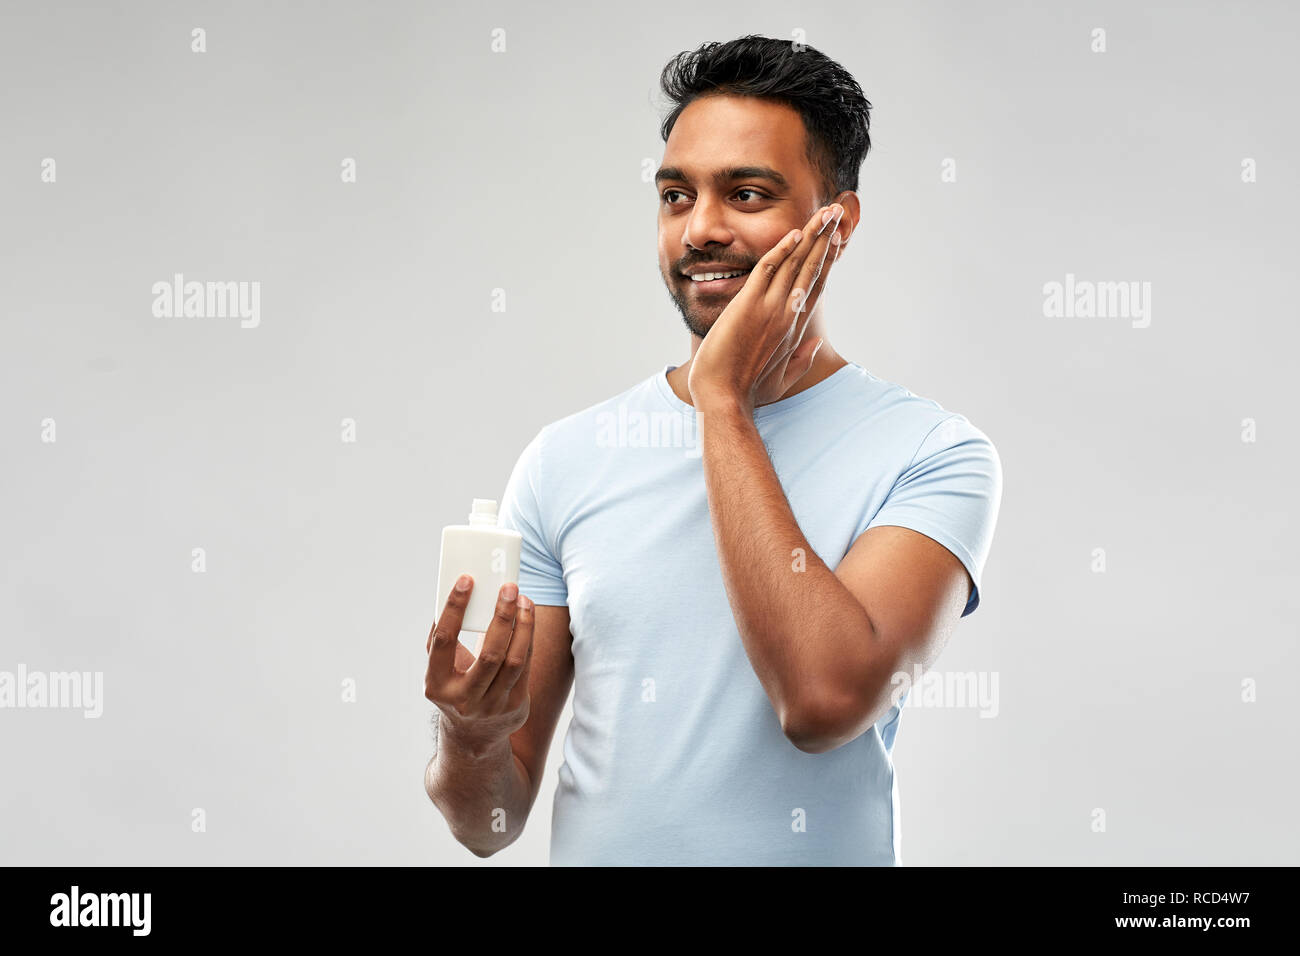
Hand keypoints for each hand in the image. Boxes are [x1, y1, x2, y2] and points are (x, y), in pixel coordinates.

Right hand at [424, 576, 534, 747]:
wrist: (473, 736)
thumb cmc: (455, 687)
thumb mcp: (440, 669)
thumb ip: (443, 638)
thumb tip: (455, 594)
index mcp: (437, 685)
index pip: (444, 641)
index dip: (454, 607)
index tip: (467, 579)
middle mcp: (464, 699)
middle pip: (489, 653)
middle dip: (501, 616)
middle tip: (509, 588)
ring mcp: (493, 706)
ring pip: (514, 659)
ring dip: (523, 625)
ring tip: (524, 600)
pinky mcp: (516, 705)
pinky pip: (526, 664)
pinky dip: (528, 637)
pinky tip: (528, 617)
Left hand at [687, 202, 844, 413]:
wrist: (724, 397)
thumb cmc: (748, 391)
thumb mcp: (781, 378)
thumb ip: (801, 360)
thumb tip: (818, 343)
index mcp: (794, 328)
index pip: (816, 286)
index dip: (827, 260)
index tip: (836, 239)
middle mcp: (788, 314)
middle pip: (812, 268)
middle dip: (826, 238)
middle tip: (838, 213)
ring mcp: (771, 309)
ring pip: (796, 264)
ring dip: (812, 235)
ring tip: (826, 213)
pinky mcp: (750, 306)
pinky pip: (769, 270)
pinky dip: (782, 249)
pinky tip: (795, 232)